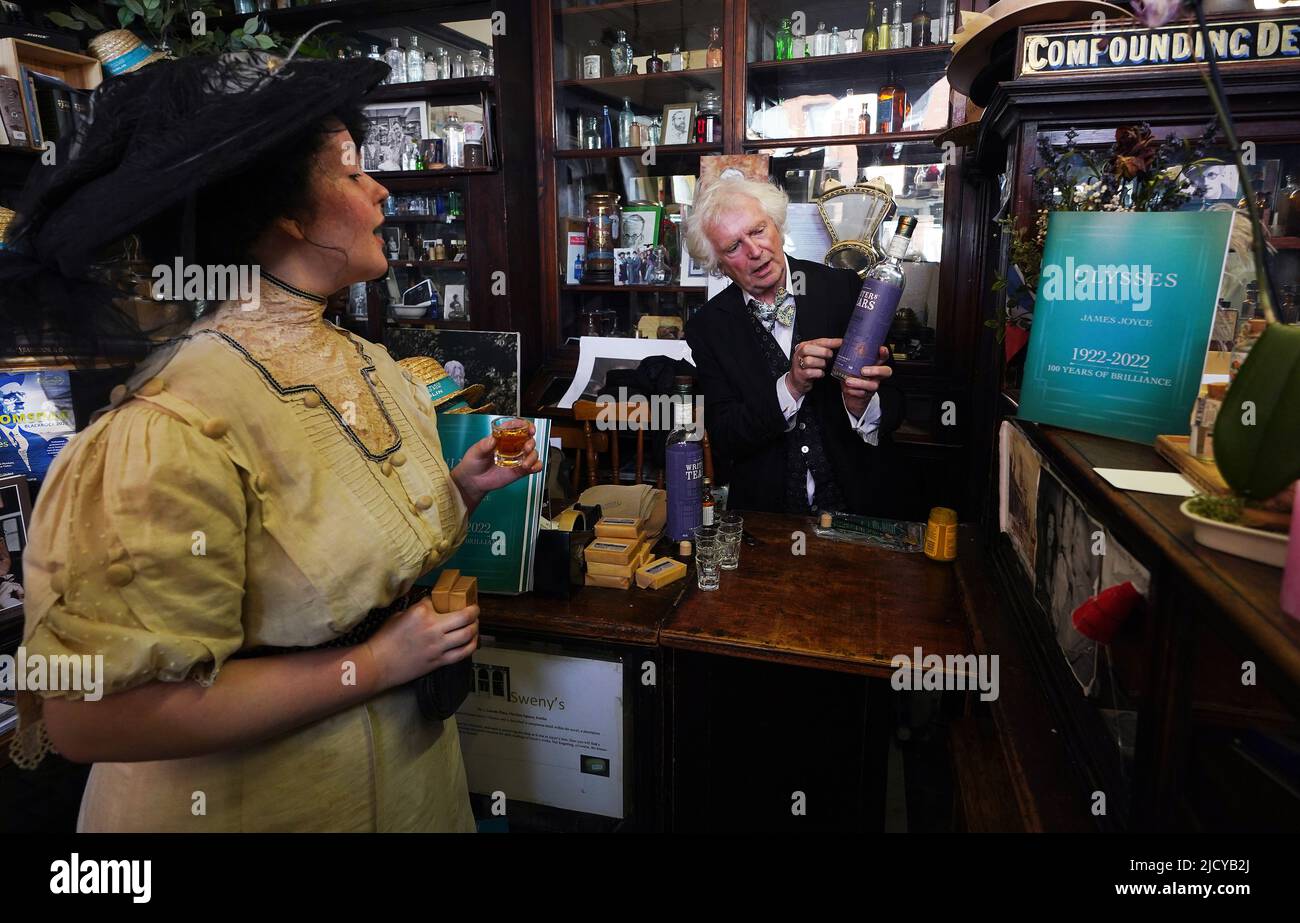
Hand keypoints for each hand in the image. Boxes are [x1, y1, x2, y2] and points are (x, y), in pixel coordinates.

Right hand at [362, 596, 479, 690]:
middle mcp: (433, 627)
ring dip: (475, 627)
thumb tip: (431, 606)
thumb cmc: (385, 639)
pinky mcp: (439, 661)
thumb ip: (418, 609)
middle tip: (475, 609)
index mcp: (421, 612)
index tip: (450, 600)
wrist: (378, 664)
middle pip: (464, 616)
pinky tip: (472, 641)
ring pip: (468, 634)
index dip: (448, 599)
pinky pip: (463, 653)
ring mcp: (438, 645)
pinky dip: (471, 645)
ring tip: (475, 624)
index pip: (442, 600)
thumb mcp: (399, 615)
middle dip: (474, 610)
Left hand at [451, 424, 542, 511]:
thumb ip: (484, 445)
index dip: (525, 425)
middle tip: (526, 448)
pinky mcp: (519, 470)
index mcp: (502, 438)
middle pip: (528, 439)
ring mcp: (517, 458)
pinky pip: (533, 466)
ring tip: (525, 463)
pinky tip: (533, 468)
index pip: (516, 427)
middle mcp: (512, 447)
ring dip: (533, 456)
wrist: (473, 482)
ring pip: (533, 453)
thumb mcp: (475, 451)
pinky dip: (537, 466)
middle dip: (531, 442)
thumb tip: (492, 439)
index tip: (530, 429)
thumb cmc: (473, 463)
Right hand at [786, 337, 842, 397]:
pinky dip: (818, 373)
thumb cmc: (808, 366)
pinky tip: (820, 373)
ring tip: (823, 366)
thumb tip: (840, 345)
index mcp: (804, 346)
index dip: (831, 342)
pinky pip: (810, 372)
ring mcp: (798, 365)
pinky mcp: (800, 375)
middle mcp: (799, 354)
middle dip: (823, 352)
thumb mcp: (815, 355)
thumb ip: (824, 349)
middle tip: (830, 356)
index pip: (818, 341)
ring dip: (820, 364)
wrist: (797, 380)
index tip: (841, 342)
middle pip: (809, 349)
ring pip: (809, 361)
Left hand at [839, 346, 891, 418]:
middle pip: (885, 371)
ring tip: (849, 381)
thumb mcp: (851, 366)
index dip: (884, 353)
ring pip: (873, 385)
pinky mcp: (866, 395)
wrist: (851, 395)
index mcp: (873, 366)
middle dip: (876, 370)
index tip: (881, 349)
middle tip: (863, 370)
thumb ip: (850, 357)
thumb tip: (842, 344)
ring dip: (860, 383)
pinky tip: (848, 389)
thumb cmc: (852, 378)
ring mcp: (872, 386)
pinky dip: (855, 392)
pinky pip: (863, 394)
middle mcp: (876, 376)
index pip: (883, 358)